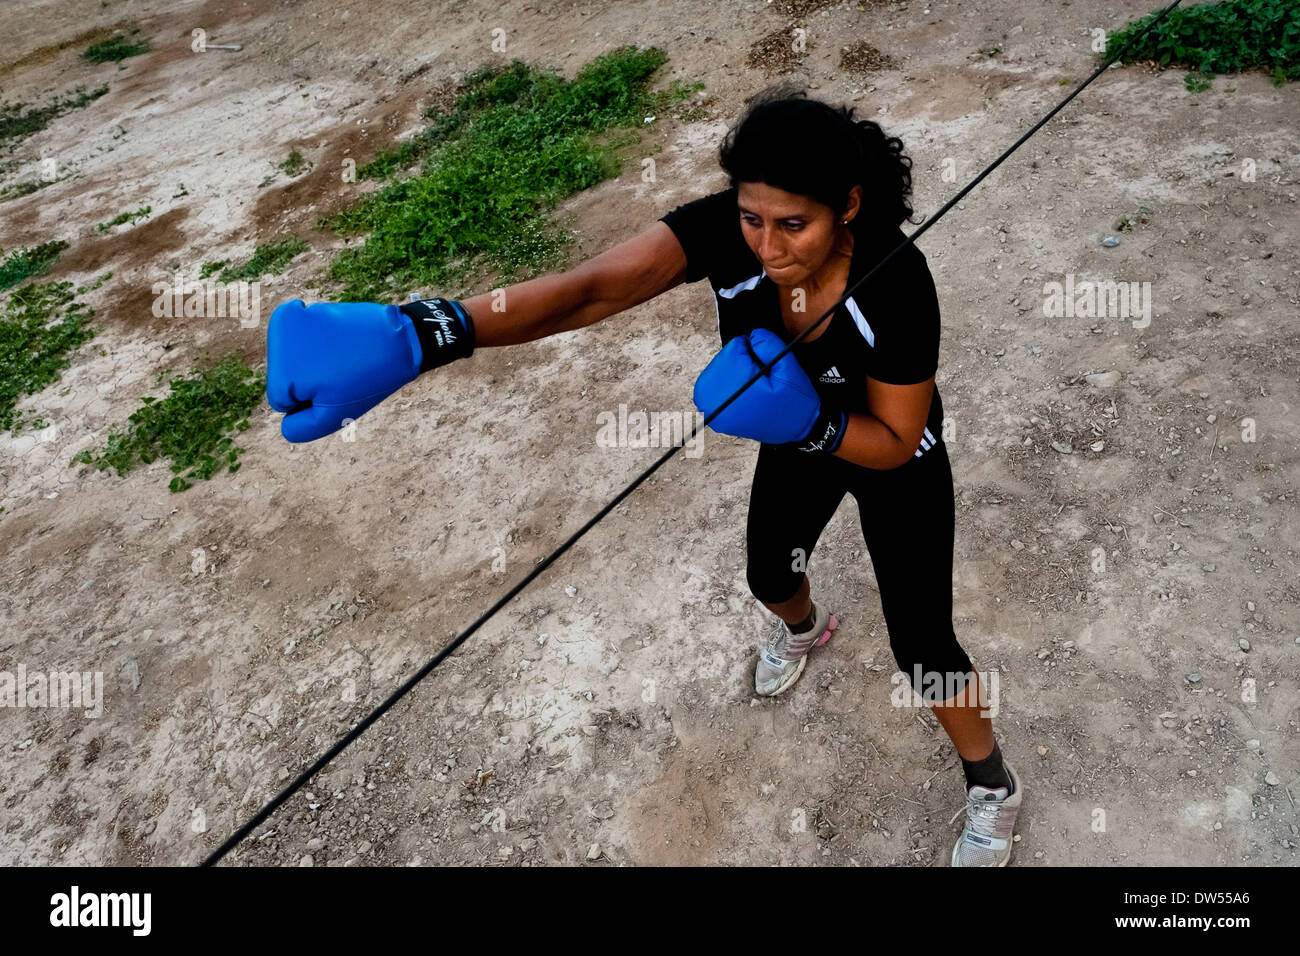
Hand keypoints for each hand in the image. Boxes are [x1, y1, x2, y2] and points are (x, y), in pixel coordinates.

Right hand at [266, 297, 474, 441]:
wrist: (396, 340)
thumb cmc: (366, 381)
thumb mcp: (334, 416)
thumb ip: (301, 429)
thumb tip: (284, 424)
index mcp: (282, 370)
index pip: (282, 401)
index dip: (310, 402)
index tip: (333, 388)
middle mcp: (278, 340)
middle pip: (284, 378)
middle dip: (309, 381)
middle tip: (337, 373)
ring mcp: (290, 320)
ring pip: (292, 360)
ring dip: (312, 363)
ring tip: (338, 357)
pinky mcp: (303, 308)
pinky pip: (300, 342)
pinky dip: (316, 344)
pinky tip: (337, 341)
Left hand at [693, 327, 838, 447]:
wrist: (795, 430)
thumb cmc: (793, 403)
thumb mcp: (788, 368)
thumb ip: (769, 345)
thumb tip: (753, 334)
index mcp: (732, 388)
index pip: (735, 348)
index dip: (754, 351)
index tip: (764, 364)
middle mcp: (714, 401)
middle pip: (723, 359)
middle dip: (742, 362)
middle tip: (761, 377)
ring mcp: (709, 409)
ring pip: (717, 370)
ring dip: (734, 371)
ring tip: (754, 386)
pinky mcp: (712, 414)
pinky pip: (714, 385)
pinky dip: (728, 383)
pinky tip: (743, 391)